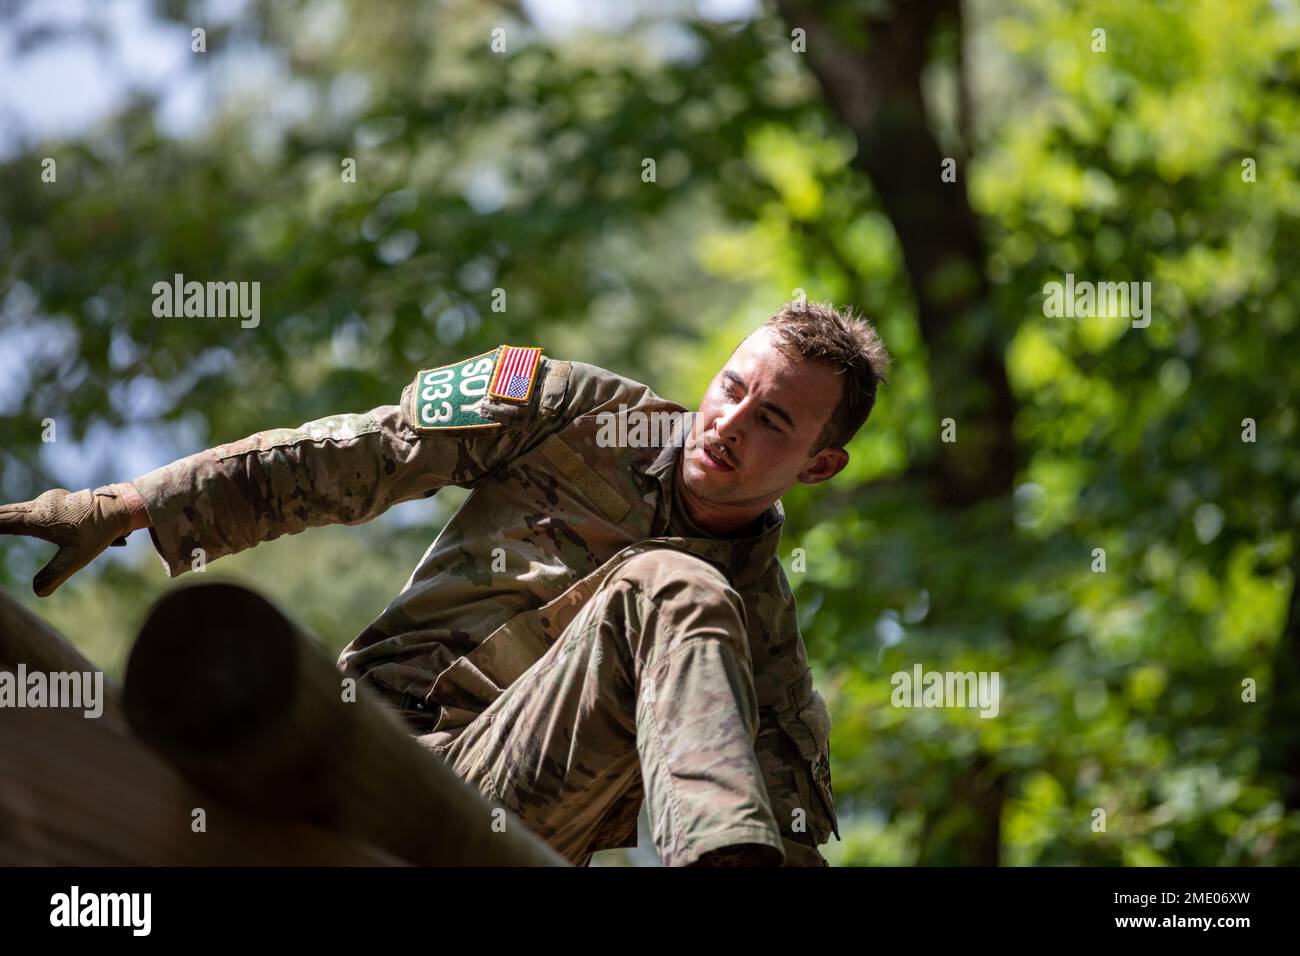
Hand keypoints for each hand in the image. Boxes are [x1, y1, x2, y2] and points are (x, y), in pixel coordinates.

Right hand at [0, 486, 136, 595]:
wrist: (118, 508)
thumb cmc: (97, 533)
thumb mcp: (77, 558)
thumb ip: (55, 575)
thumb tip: (37, 593)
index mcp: (38, 518)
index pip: (2, 522)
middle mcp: (38, 506)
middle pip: (3, 513)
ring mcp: (45, 501)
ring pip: (13, 509)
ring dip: (0, 517)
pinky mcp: (51, 500)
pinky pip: (24, 507)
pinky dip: (11, 514)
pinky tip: (7, 518)